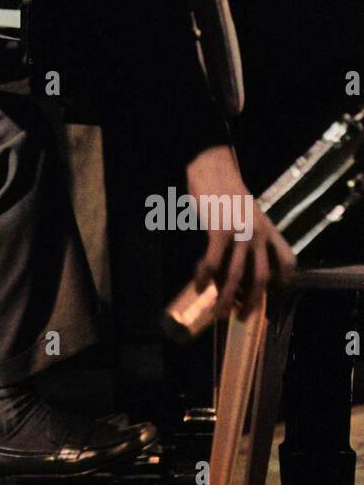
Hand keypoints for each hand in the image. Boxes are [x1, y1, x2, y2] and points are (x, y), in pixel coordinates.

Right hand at [188, 145, 295, 319]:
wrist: (212, 168)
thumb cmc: (226, 190)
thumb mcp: (247, 212)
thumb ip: (248, 235)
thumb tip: (233, 264)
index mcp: (268, 229)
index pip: (287, 259)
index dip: (284, 280)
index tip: (275, 292)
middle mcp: (258, 233)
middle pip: (262, 276)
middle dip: (253, 301)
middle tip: (242, 316)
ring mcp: (239, 233)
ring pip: (237, 275)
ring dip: (227, 298)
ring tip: (218, 312)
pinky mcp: (219, 231)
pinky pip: (212, 262)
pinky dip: (205, 277)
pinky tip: (198, 285)